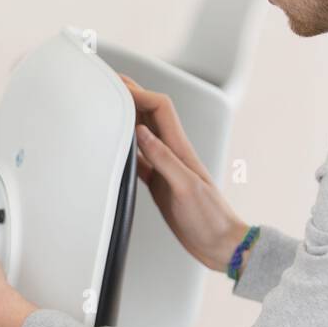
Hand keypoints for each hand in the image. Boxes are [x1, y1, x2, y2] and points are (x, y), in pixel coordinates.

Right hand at [120, 74, 248, 272]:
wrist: (221, 244)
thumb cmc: (210, 219)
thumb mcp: (185, 187)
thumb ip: (163, 158)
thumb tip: (141, 132)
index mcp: (180, 149)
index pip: (159, 107)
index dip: (138, 91)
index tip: (116, 85)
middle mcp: (172, 153)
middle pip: (149, 114)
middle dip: (130, 94)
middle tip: (108, 82)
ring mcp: (165, 167)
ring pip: (141, 133)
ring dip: (125, 118)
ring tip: (106, 107)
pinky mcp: (160, 183)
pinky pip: (138, 160)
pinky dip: (124, 150)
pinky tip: (114, 150)